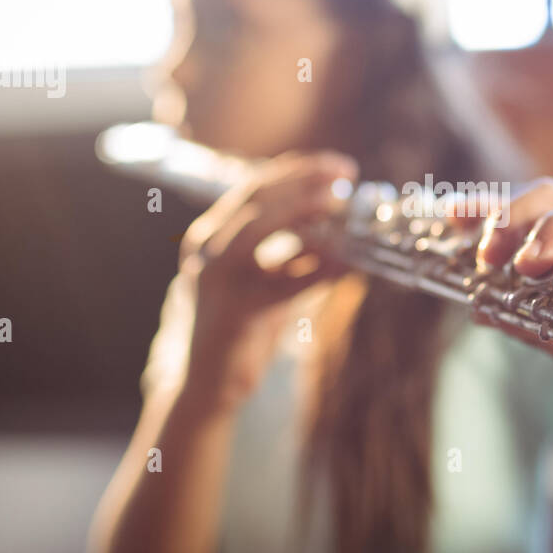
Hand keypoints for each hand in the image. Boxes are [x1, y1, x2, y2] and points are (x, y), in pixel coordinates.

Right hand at [175, 150, 357, 410]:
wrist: (210, 386)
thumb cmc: (245, 331)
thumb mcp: (276, 281)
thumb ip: (300, 253)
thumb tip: (343, 227)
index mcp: (213, 235)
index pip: (254, 187)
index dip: (297, 170)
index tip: (336, 166)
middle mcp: (205, 248)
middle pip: (255, 196)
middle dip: (303, 178)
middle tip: (345, 173)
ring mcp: (213, 279)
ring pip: (256, 229)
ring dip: (302, 208)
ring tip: (340, 201)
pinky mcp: (231, 312)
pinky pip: (280, 284)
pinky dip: (317, 270)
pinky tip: (347, 263)